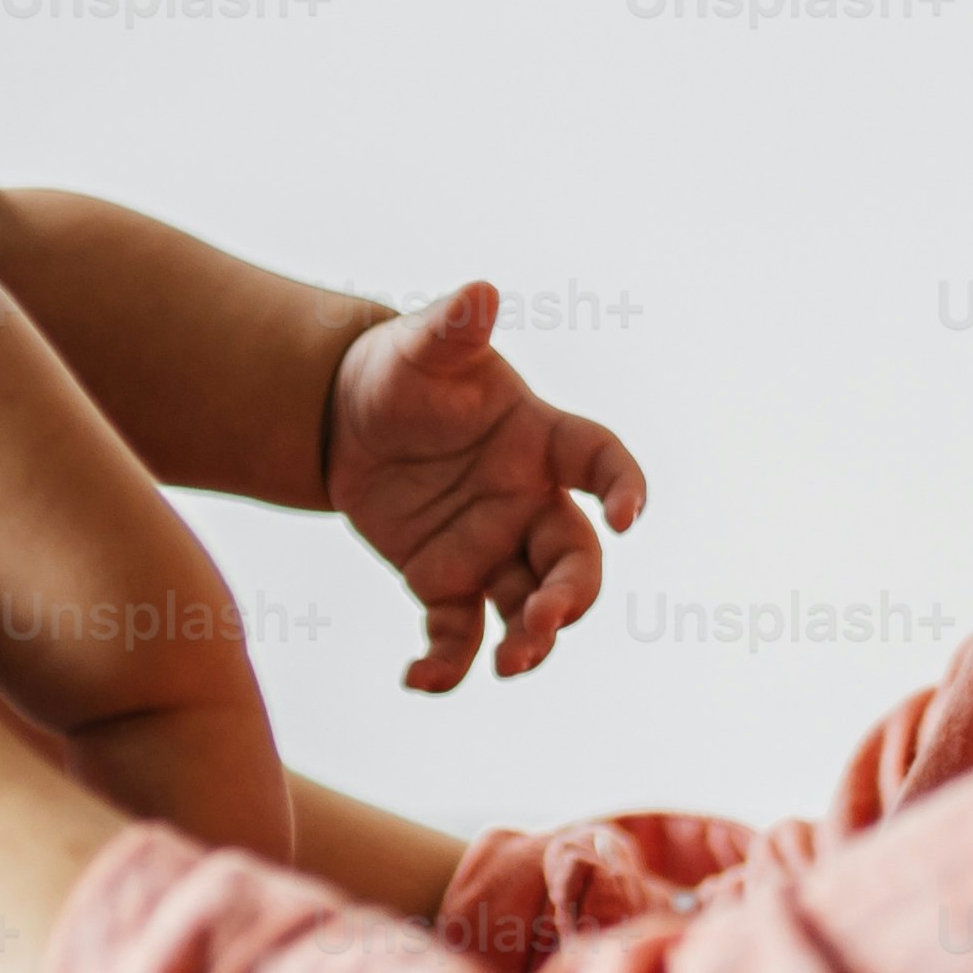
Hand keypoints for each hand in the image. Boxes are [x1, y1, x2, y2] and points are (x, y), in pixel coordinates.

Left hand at [327, 285, 649, 692]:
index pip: (600, 461)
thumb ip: (452, 328)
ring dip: (531, 640)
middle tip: (544, 621)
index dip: (624, 487)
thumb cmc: (399, 371)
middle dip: (571, 597)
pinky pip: (458, 634)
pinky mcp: (445, 581)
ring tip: (509, 664)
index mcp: (539, 440)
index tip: (631, 515)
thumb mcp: (419, 347)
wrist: (342, 418)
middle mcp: (528, 502)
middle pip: (576, 560)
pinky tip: (417, 680)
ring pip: (531, 606)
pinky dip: (446, 665)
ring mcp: (490, 547)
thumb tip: (478, 292)